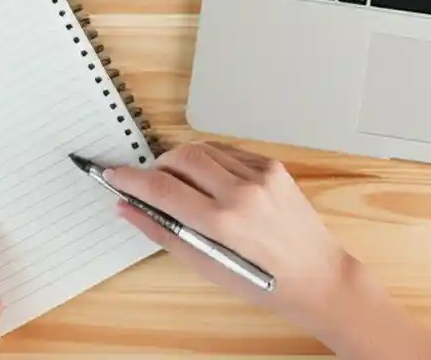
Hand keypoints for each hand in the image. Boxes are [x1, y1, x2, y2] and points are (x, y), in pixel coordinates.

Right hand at [106, 143, 430, 357]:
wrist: (316, 275)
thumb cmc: (264, 281)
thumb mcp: (206, 265)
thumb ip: (162, 232)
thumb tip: (128, 208)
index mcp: (222, 222)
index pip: (162, 188)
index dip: (130, 178)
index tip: (114, 175)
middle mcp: (242, 193)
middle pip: (180, 157)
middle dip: (158, 166)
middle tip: (150, 182)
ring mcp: (260, 176)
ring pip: (203, 150)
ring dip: (183, 162)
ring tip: (181, 185)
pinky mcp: (272, 167)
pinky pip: (228, 152)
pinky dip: (211, 162)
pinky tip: (211, 182)